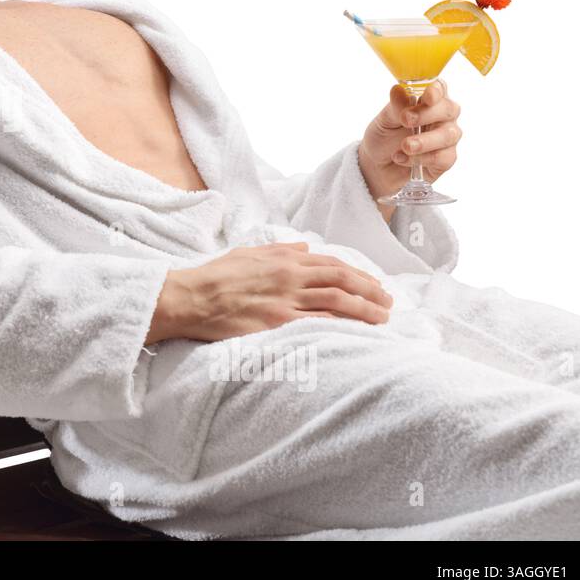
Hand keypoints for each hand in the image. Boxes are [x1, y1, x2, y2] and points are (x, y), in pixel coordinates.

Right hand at [151, 242, 392, 342]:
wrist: (191, 297)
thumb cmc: (215, 276)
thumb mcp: (248, 253)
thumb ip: (279, 249)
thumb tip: (303, 247)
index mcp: (284, 259)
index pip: (331, 264)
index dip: (358, 274)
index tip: (374, 284)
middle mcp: (290, 276)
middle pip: (342, 281)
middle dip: (371, 290)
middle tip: (388, 302)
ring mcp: (286, 300)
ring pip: (338, 302)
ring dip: (365, 309)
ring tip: (382, 319)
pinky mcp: (278, 323)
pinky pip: (318, 323)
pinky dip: (341, 326)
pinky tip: (356, 333)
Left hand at [358, 78, 461, 201]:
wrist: (377, 166)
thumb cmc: (383, 138)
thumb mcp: (383, 121)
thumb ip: (394, 107)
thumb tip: (398, 90)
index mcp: (427, 101)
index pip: (440, 88)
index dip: (437, 89)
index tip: (428, 95)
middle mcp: (442, 117)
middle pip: (449, 109)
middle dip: (428, 114)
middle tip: (406, 120)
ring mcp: (446, 138)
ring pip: (448, 135)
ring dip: (424, 141)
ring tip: (404, 146)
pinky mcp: (445, 159)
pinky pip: (442, 157)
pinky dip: (420, 159)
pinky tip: (402, 158)